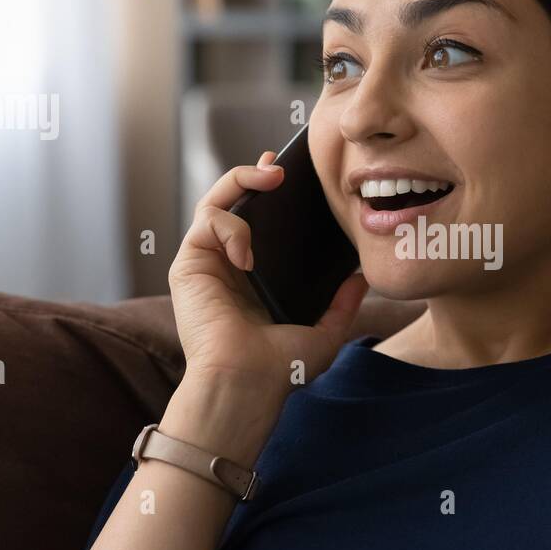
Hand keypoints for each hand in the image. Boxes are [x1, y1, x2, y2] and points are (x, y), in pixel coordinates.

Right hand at [167, 150, 367, 400]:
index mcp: (253, 277)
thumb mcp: (325, 333)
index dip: (268, 192)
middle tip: (277, 165)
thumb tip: (361, 278)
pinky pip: (206, 222)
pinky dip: (230, 225)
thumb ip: (343, 305)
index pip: (256, 221)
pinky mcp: (188, 265)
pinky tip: (247, 254)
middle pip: (231, 202)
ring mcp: (205, 263)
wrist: (247, 384)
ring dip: (240, 182)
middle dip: (251, 175)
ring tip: (270, 178)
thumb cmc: (279, 369)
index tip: (288, 174)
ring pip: (213, 202)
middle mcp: (226, 265)